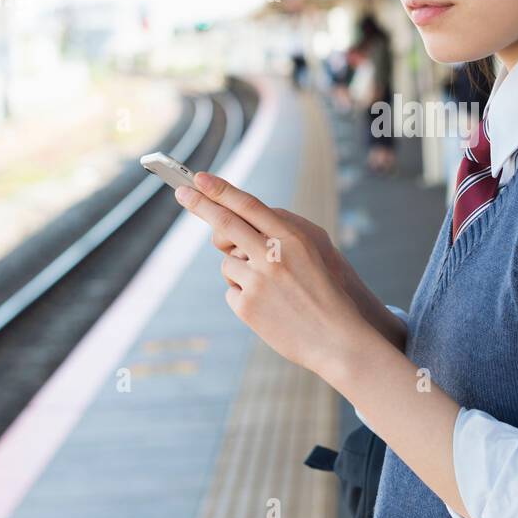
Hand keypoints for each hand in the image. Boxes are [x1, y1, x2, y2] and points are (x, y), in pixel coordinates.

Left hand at [174, 171, 372, 377]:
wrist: (336, 338)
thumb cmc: (325, 291)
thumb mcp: (313, 251)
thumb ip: (280, 232)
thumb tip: (242, 218)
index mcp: (292, 239)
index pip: (248, 205)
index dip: (222, 190)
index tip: (201, 178)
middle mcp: (272, 256)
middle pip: (225, 223)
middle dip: (199, 204)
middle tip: (182, 192)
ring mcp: (257, 282)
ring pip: (227, 263)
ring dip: (238, 270)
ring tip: (269, 289)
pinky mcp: (247, 307)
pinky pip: (231, 291)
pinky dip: (243, 295)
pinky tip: (267, 307)